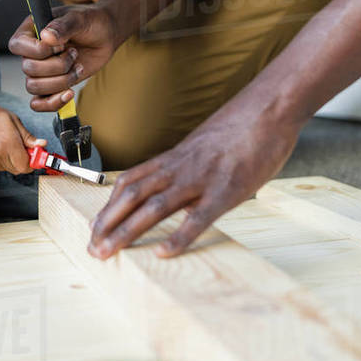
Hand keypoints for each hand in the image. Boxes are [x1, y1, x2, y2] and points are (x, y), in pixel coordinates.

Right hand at [0, 97, 45, 173]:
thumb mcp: (13, 121)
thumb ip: (28, 136)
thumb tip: (41, 144)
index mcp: (8, 143)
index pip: (26, 166)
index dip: (32, 162)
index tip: (33, 155)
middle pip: (17, 169)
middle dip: (22, 161)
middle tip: (20, 148)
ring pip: (7, 169)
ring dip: (11, 161)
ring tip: (5, 144)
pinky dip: (0, 160)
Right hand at [8, 4, 118, 111]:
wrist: (105, 36)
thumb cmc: (91, 22)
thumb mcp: (79, 19)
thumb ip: (62, 26)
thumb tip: (46, 36)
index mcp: (31, 31)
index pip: (17, 45)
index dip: (39, 50)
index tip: (61, 45)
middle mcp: (31, 51)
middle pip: (29, 69)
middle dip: (57, 65)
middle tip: (74, 53)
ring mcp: (41, 70)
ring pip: (34, 86)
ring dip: (61, 81)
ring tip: (77, 67)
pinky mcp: (51, 84)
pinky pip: (39, 103)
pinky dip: (52, 103)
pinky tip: (69, 93)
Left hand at [87, 90, 300, 257]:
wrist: (269, 108)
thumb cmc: (242, 128)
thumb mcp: (207, 146)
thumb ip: (191, 167)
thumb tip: (183, 191)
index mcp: (175, 157)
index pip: (131, 180)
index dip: (110, 205)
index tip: (96, 226)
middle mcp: (180, 167)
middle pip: (134, 195)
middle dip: (109, 223)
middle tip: (92, 248)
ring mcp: (201, 178)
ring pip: (155, 206)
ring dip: (128, 231)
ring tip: (109, 252)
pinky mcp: (227, 190)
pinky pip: (199, 217)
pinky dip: (179, 236)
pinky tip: (163, 253)